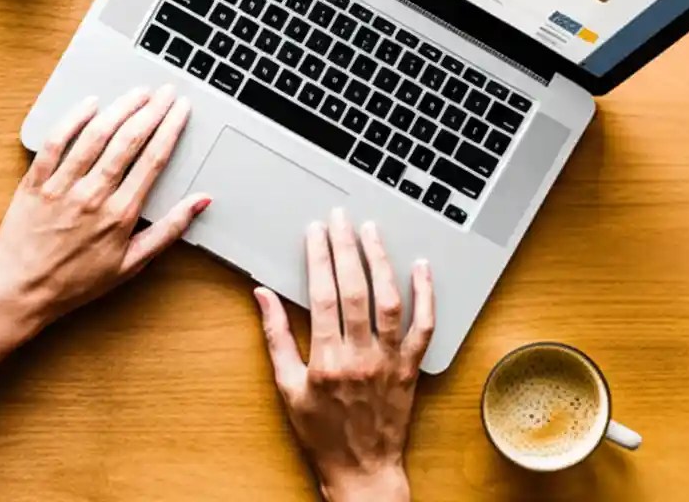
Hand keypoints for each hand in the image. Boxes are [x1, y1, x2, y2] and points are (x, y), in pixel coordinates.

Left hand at [0, 85, 210, 325]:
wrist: (22, 291)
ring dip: (120, 107)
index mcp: (120, 215)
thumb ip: (168, 230)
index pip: (153, 159)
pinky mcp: (34, 182)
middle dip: (152, 110)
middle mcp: (93, 195)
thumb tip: (200, 202)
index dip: (171, 128)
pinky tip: (89, 103)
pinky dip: (73, 119)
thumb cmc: (76, 282)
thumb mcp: (131, 264)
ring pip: (96, 135)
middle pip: (129, 140)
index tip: (181, 109)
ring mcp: (62, 186)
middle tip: (166, 91)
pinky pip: (55, 142)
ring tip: (137, 92)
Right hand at [253, 209, 434, 501]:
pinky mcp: (411, 369)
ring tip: (372, 230)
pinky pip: (424, 327)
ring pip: (389, 301)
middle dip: (347, 247)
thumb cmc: (320, 433)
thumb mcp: (286, 387)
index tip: (315, 230)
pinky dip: (426, 295)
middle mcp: (360, 357)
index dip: (319, 258)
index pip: (323, 295)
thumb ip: (275, 337)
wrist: (362, 471)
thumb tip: (262, 295)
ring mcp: (390, 361)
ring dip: (381, 261)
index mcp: (326, 360)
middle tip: (341, 217)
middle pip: (355, 290)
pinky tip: (421, 267)